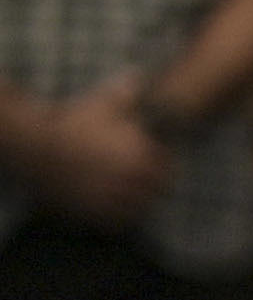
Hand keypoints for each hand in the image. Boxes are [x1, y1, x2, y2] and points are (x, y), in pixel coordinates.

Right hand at [21, 78, 167, 227]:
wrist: (34, 147)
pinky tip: (110, 204)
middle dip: (153, 184)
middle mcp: (133, 182)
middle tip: (142, 178)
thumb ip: (126, 91)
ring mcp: (114, 200)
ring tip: (128, 192)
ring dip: (138, 202)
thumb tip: (139, 76)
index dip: (162, 164)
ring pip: (140, 209)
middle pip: (159, 191)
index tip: (154, 160)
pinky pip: (117, 223)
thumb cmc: (71, 123)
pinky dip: (118, 217)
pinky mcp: (93, 214)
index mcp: (142, 157)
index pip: (169, 168)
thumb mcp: (101, 103)